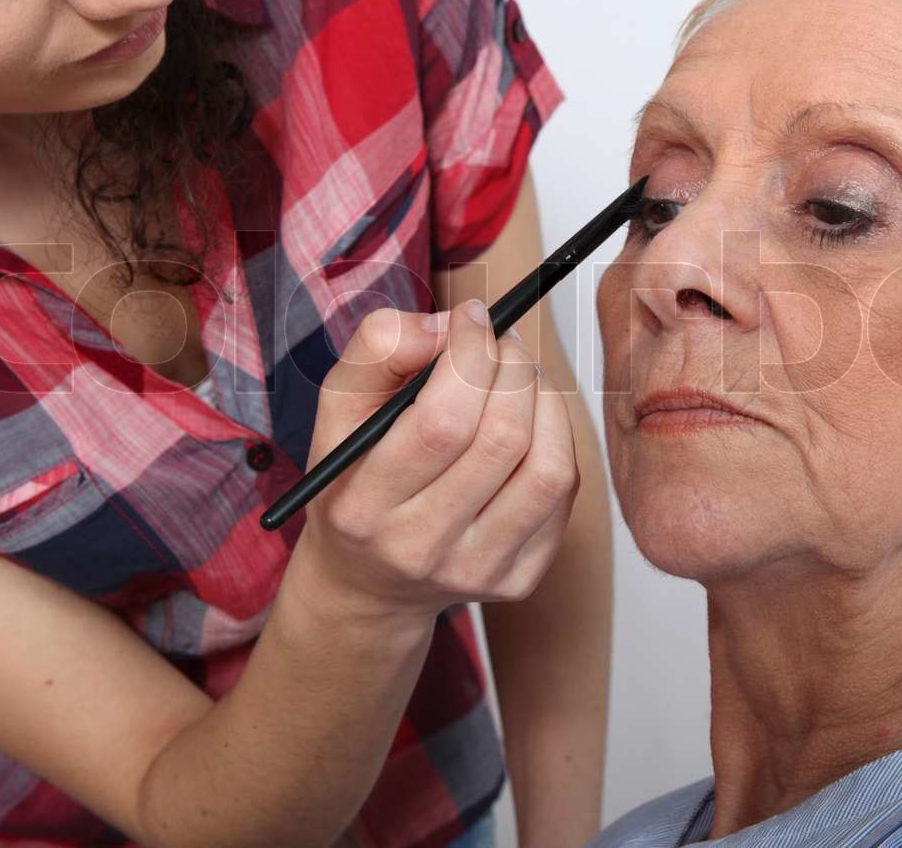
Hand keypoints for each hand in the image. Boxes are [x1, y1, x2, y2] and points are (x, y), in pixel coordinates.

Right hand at [286, 301, 580, 622]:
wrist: (367, 581)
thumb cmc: (355, 478)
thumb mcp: (337, 409)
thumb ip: (378, 349)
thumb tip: (448, 328)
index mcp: (363, 506)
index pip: (441, 422)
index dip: (470, 355)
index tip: (471, 319)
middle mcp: (419, 547)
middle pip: (502, 440)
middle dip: (512, 369)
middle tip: (500, 346)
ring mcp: (475, 570)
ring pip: (547, 470)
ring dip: (546, 402)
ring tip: (520, 379)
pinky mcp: (518, 579)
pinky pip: (564, 496)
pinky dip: (556, 441)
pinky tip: (528, 426)